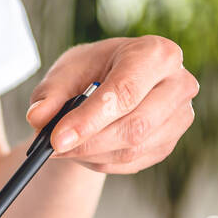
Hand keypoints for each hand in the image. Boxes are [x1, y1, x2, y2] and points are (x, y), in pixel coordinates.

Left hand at [26, 36, 198, 174]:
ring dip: (91, 154)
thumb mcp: (66, 73)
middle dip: (88, 143)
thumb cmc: (91, 73)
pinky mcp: (169, 142)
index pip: (125, 91)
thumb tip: (38, 117)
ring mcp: (179, 116)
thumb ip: (50, 94)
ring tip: (65, 146)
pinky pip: (132, 163)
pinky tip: (85, 150)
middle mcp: (178, 83)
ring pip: (132, 150)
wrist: (110, 87)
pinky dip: (101, 162)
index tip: (57, 140)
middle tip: (54, 148)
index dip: (89, 119)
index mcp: (155, 53)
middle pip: (135, 126)